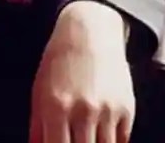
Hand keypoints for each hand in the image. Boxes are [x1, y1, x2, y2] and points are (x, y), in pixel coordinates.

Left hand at [29, 0, 134, 142]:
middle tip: (76, 139)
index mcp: (56, 109)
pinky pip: (121, 141)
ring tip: (87, 137)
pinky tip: (102, 135)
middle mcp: (83, 111)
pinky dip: (112, 142)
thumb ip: (37, 130)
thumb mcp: (40, 94)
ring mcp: (108, 110)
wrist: (90, 33)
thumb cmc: (60, 63)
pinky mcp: (127, 108)